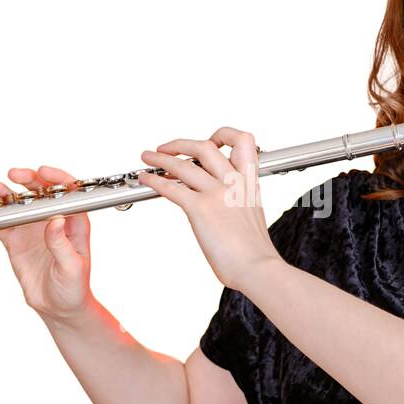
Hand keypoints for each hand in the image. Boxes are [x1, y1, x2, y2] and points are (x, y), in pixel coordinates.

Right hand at [0, 165, 92, 321]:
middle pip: (40, 192)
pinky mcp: (17, 239)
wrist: (58, 308)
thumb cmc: (74, 288)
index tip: (42, 173)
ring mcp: (33, 228)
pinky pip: (2, 222)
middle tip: (14, 175)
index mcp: (74, 222)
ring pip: (19, 204)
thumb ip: (62, 244)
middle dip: (28, 180)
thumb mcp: (72, 267)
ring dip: (6, 193)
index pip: (68, 193)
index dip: (56, 178)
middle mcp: (53, 220)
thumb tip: (56, 221)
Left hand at [136, 127, 280, 291]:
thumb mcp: (253, 216)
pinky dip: (154, 180)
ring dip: (161, 157)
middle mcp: (233, 182)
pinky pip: (171, 188)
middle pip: (205, 145)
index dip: (223, 136)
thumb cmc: (255, 252)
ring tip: (147, 157)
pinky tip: (146, 179)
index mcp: (249, 183)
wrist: (257, 267)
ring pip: (184, 163)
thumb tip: (224, 208)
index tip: (210, 141)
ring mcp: (216, 194)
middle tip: (167, 148)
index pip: (243, 141)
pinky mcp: (200, 209)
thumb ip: (238, 204)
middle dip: (181, 143)